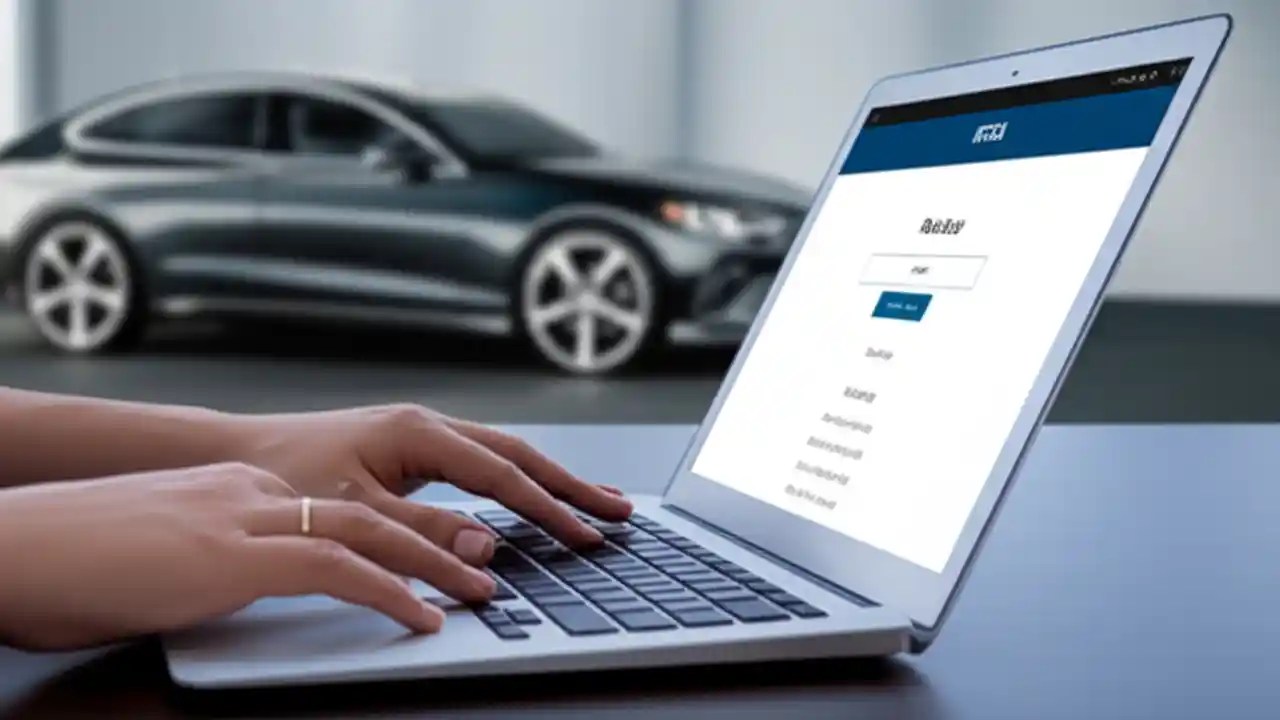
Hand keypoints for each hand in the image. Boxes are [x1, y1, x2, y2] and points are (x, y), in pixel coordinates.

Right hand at [0, 462, 495, 650]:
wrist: (10, 546)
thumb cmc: (68, 560)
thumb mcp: (161, 557)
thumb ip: (214, 562)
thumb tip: (237, 583)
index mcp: (236, 489)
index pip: (340, 509)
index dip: (402, 535)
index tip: (442, 557)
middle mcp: (250, 492)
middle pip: (372, 511)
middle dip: (441, 540)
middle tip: (489, 568)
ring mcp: (241, 517)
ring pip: (368, 531)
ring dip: (434, 566)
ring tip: (479, 595)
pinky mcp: (230, 554)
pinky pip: (335, 568)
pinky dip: (389, 592)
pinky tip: (421, 619)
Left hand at [229, 405, 632, 559]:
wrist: (234, 454)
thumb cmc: (284, 478)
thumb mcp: (353, 512)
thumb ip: (422, 532)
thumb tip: (488, 546)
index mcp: (419, 433)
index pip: (504, 475)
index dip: (549, 508)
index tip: (587, 535)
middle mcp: (427, 425)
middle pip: (518, 455)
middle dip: (570, 485)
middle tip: (619, 511)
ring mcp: (419, 434)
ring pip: (501, 455)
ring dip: (548, 480)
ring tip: (593, 501)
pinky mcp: (408, 448)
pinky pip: (479, 463)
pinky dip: (514, 481)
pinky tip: (528, 494)